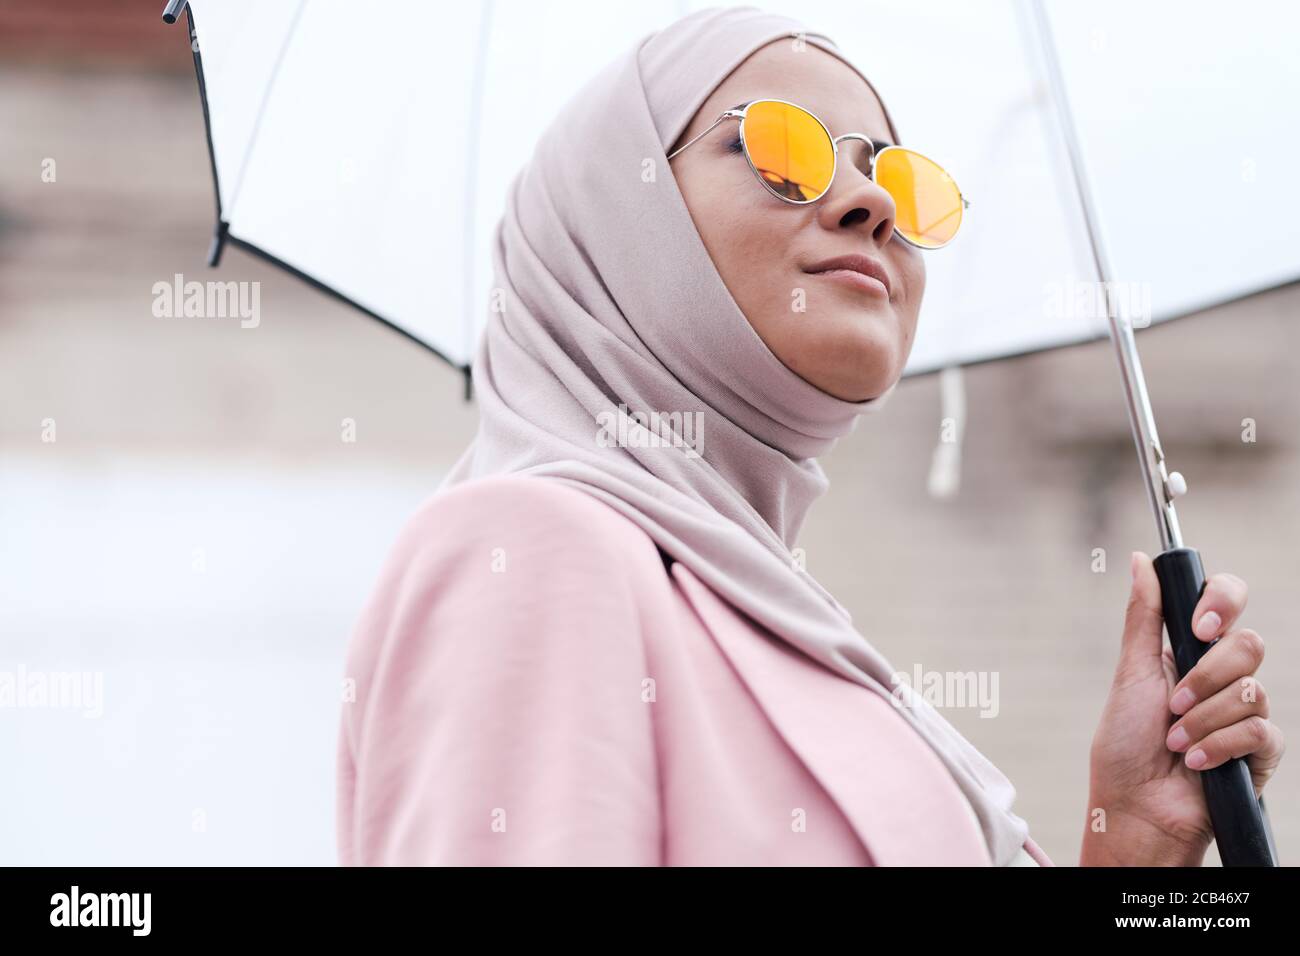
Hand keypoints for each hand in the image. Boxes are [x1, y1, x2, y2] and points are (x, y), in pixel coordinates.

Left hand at [1081, 551, 1283, 865]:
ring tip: (1176, 741)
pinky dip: (1219, 745)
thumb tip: (1140, 560)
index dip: (1224, 602)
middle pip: (1249, 644)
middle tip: (1174, 702)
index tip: (1199, 626)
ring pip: (1252, 689)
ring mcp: (1244, 714)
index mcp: (1192, 652)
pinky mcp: (1259, 752)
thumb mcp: (1130, 673)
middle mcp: (1223, 678)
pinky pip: (1258, 731)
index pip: (1228, 603)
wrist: (1136, 806)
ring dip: (1202, 718)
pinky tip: (1197, 761)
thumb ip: (1144, 616)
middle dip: (1205, 675)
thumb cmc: (1125, 744)